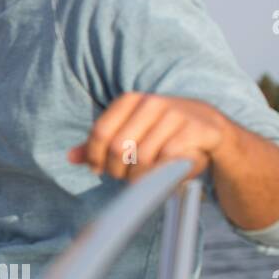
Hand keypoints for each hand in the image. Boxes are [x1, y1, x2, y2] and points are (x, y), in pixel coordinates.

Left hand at [69, 93, 229, 180]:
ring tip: (141, 177)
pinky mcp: (196, 129)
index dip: (95, 157)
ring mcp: (175, 114)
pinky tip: (161, 173)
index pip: (100, 133)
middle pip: (119, 147)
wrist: (208, 129)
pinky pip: (168, 160)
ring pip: (143, 157)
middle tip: (122, 176)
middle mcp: (151, 103)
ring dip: (139, 176)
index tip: (98, 169)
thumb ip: (101, 144)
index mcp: (130, 100)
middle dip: (117, 170)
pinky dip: (161, 173)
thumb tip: (70, 157)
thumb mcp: (130, 133)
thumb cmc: (162, 133)